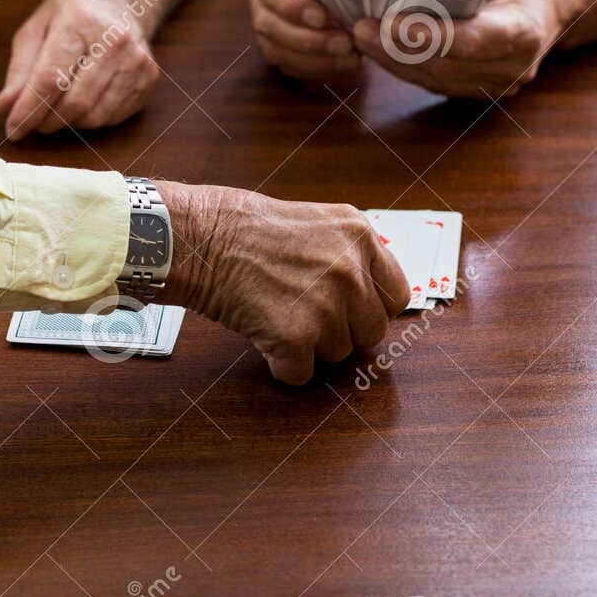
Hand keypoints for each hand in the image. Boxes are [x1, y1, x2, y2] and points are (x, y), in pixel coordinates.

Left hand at [0, 0, 159, 140]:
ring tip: (55, 113)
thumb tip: (6, 107)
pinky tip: (82, 105)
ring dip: (68, 124)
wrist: (118, 0)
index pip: (51, 78)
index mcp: (80, 22)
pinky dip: (91, 120)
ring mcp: (137, 60)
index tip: (13, 129)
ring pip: (95, 116)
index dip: (29, 109)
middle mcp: (114, 40)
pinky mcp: (149, 78)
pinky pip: (114, 117)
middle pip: (75, 102)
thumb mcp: (36, 30)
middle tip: (33, 122)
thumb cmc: (70, 16)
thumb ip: (20, 70)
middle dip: (47, 121)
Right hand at [158, 180, 409, 384]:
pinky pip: (301, 373)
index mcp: (360, 236)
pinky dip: (281, 364)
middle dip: (342, 331)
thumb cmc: (247, 229)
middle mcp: (351, 271)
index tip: (351, 311)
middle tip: (306, 314)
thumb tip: (373, 297)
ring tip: (277, 313)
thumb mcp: (319, 222)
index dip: (371, 308)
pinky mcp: (295, 337)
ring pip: (336, 354)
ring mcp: (325, 306)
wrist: (200, 238)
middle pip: (371, 332)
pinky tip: (263, 333)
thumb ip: (352, 256)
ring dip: (308, 345)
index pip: (396, 296)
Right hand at [248, 0, 385, 81]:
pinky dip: (317, 68)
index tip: (322, 17)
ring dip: (314, 59)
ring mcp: (267, 23)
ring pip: (277, 50)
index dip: (291, 4)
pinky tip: (345, 62)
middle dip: (308, 39)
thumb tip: (364, 18)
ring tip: (351, 56)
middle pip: (269, 23)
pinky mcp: (279, 46)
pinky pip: (290, 65)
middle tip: (345, 43)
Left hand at [351, 0, 566, 98]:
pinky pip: (437, 83)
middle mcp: (514, 67)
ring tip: (362, 37)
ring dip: (394, 60)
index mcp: (524, 31)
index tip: (390, 24)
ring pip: (436, 79)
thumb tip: (400, 13)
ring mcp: (499, 86)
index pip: (471, 40)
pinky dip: (406, 67)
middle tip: (361, 28)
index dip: (429, 36)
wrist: (547, 10)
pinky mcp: (481, 93)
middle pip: (446, 64)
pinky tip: (380, 50)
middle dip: (398, 47)